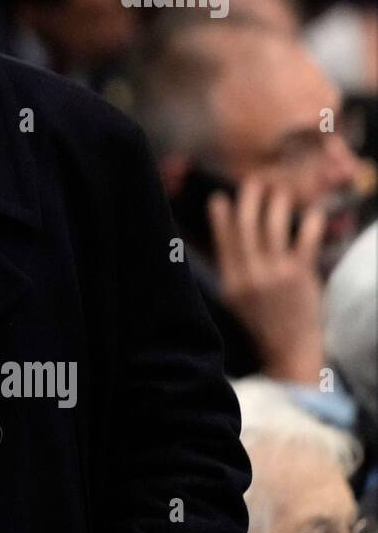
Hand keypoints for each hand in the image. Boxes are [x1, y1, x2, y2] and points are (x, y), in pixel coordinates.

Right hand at [207, 177, 326, 383]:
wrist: (289, 350)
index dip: (221, 218)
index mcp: (231, 282)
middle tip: (252, 182)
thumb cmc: (263, 324)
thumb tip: (225, 241)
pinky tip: (314, 212)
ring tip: (281, 191)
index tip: (219, 198)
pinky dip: (310, 225)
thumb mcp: (235, 299)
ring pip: (273, 229)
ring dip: (277, 205)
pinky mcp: (301, 277)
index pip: (224, 241)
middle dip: (248, 201)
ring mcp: (276, 275)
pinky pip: (305, 243)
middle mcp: (250, 275)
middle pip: (246, 228)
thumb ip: (231, 271)